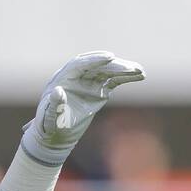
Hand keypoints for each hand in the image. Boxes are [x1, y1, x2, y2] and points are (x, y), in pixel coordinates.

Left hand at [21, 50, 144, 163]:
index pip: (80, 64)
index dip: (95, 60)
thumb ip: (54, 104)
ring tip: (141, 71)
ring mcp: (90, 82)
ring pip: (108, 72)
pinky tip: (140, 75)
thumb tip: (58, 90)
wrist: (55, 133)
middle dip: (115, 66)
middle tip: (131, 68)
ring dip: (125, 71)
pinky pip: (114, 81)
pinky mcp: (99, 90)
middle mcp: (78, 76)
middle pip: (98, 66)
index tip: (110, 56)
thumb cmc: (49, 125)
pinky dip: (126, 78)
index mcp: (64, 78)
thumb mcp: (49, 117)